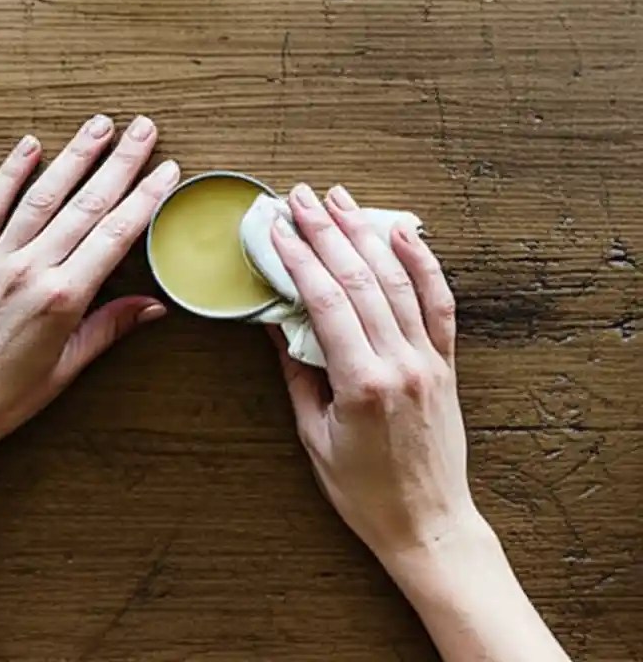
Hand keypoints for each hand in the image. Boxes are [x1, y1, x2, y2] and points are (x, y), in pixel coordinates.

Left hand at [0, 114, 179, 443]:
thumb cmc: (4, 396)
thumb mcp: (66, 368)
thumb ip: (108, 328)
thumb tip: (153, 306)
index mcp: (62, 298)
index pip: (115, 235)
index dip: (144, 198)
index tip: (167, 171)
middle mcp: (30, 270)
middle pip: (85, 206)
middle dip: (120, 163)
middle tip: (145, 129)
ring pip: (42, 197)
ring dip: (75, 157)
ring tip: (100, 125)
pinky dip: (10, 174)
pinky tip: (30, 144)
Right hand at [269, 183, 480, 561]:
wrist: (426, 523)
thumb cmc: (362, 490)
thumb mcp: (313, 433)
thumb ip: (297, 370)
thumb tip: (274, 320)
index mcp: (363, 383)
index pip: (326, 302)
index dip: (297, 258)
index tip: (273, 227)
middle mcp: (402, 363)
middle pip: (361, 280)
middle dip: (326, 232)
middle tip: (298, 197)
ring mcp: (429, 360)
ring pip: (399, 280)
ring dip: (366, 233)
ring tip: (340, 198)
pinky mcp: (446, 364)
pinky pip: (438, 303)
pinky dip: (423, 262)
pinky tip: (402, 232)